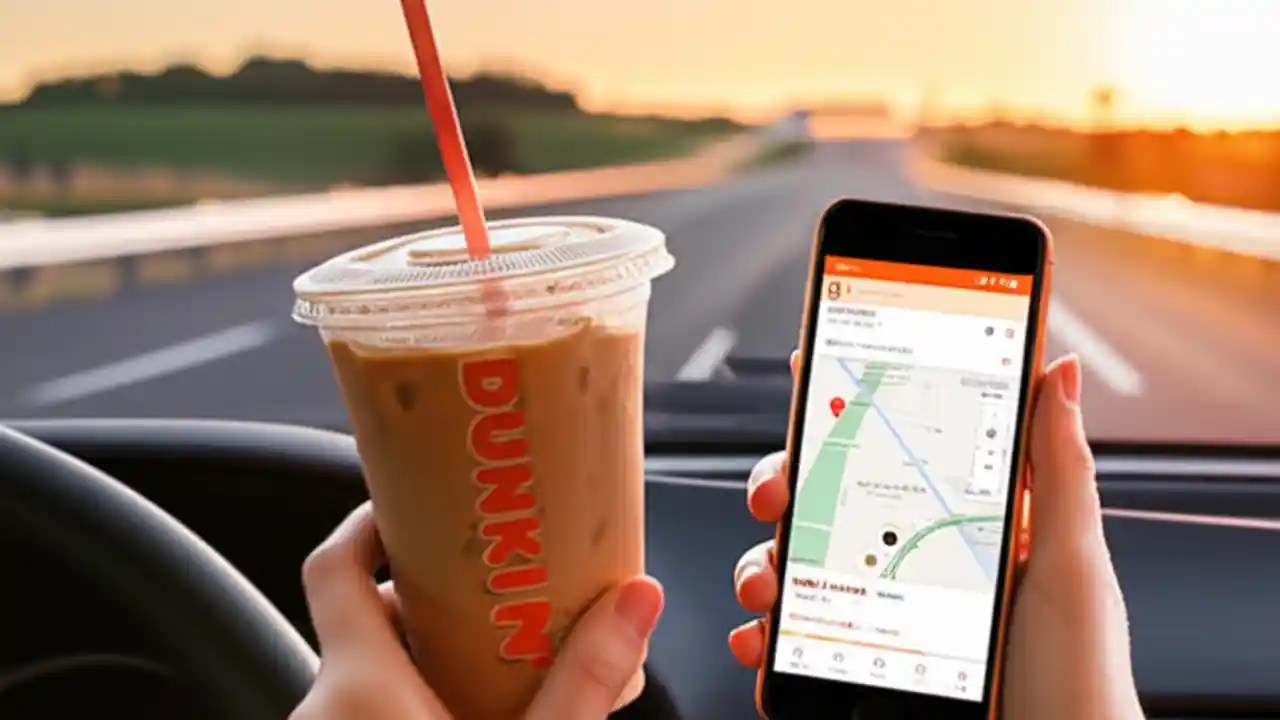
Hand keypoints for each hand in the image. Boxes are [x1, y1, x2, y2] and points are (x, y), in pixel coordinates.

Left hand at [291, 503, 663, 719]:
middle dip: (428, 600)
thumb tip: (635, 603)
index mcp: (359, 684)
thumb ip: (587, 678)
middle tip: (491, 587)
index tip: (415, 500)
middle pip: (364, 620)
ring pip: (368, 677)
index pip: (333, 565)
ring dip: (426, 659)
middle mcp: (325, 710)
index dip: (368, 519)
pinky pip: (369, 717)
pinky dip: (415, 706)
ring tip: (496, 660)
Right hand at [727, 354, 1144, 719]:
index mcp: (961, 519)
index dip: (846, 409)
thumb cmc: (1079, 673)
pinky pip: (794, 638)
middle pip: (826, 500)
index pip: (894, 446)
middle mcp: (914, 557)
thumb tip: (1060, 370)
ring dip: (761, 564)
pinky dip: (763, 635)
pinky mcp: (859, 662)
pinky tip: (761, 640)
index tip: (812, 373)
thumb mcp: (1072, 562)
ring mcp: (882, 611)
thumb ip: (1059, 468)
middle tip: (775, 495)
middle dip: (782, 486)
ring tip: (764, 586)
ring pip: (797, 566)